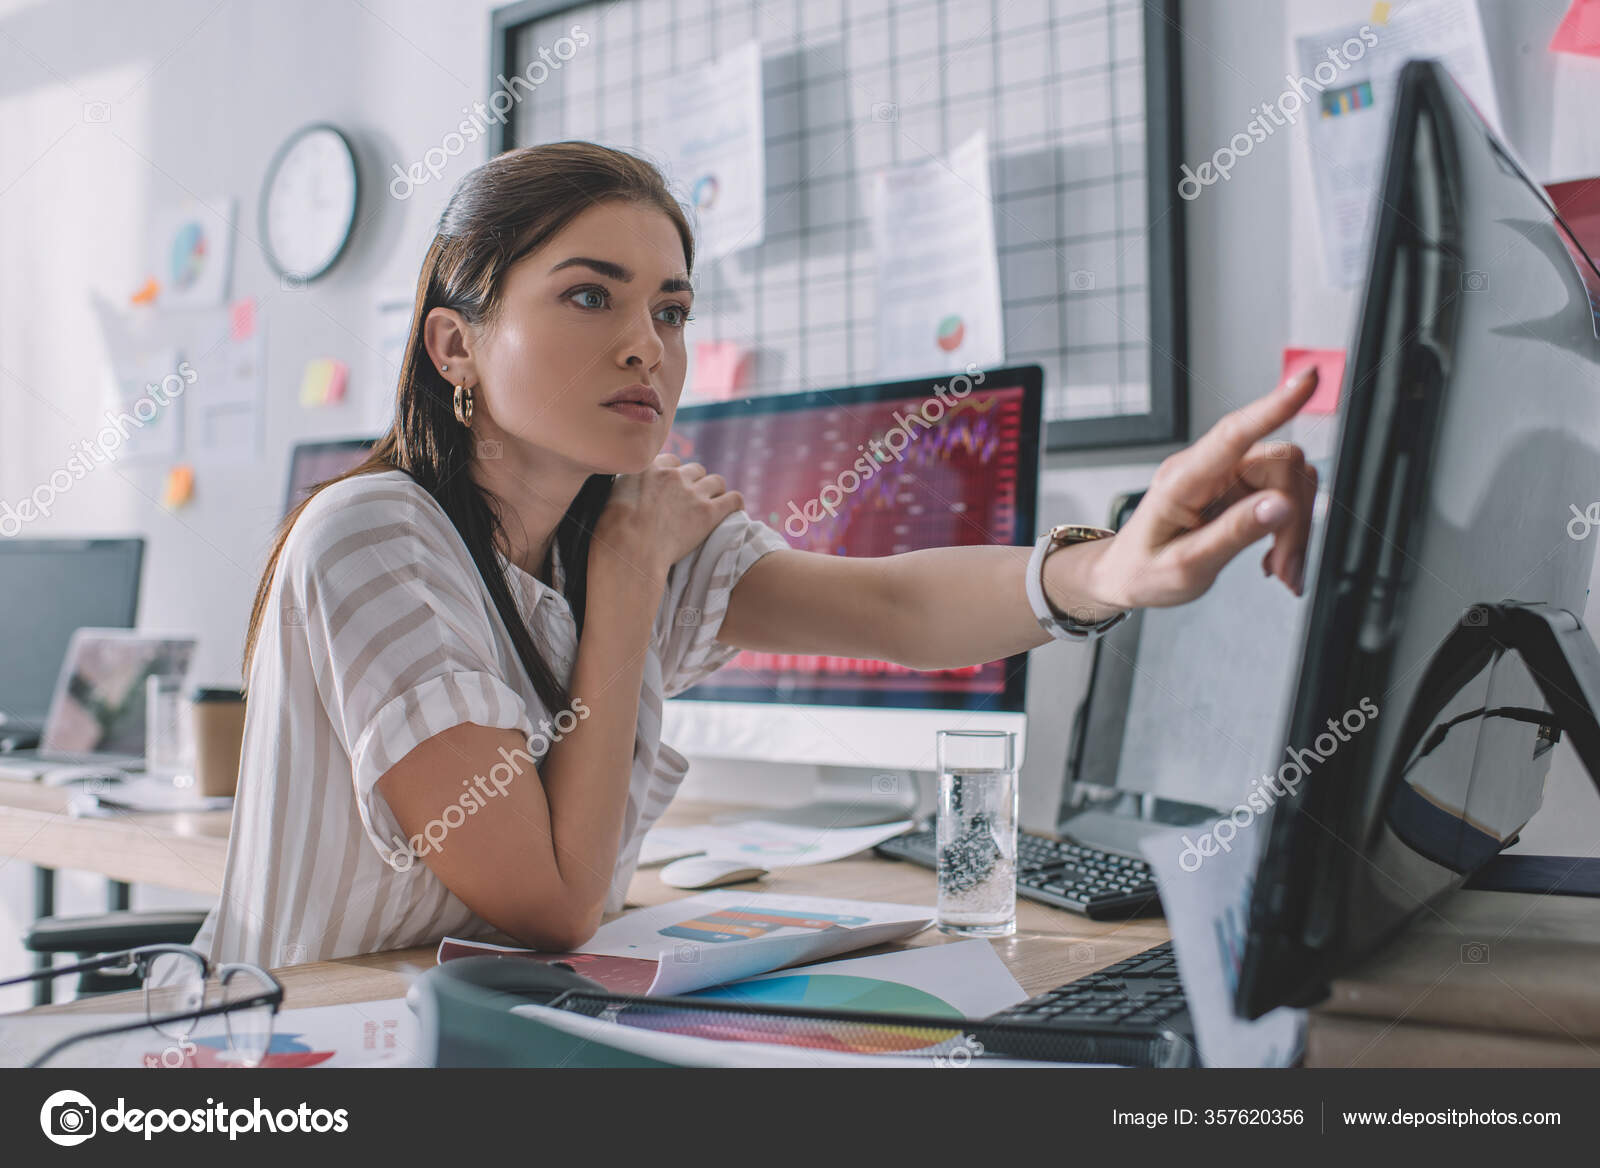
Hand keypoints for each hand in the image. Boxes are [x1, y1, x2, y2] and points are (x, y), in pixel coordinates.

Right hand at [592, 453, 746, 580]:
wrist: (628, 549)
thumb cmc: (612, 532)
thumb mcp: (609, 498)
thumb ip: (623, 487)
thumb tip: (623, 492)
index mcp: (649, 468)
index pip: (671, 462)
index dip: (674, 476)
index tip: (672, 489)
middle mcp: (673, 475)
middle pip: (695, 470)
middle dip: (695, 483)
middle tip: (691, 501)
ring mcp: (693, 493)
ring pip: (716, 481)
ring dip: (715, 492)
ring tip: (713, 505)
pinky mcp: (708, 513)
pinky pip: (734, 499)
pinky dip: (735, 503)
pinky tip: (734, 509)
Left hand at [1085, 367, 1320, 609]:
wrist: (1127, 575)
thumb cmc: (1144, 570)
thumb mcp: (1185, 566)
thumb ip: (1233, 533)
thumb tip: (1280, 506)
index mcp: (1182, 481)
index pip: (1233, 434)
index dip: (1274, 406)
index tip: (1307, 379)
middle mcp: (1208, 470)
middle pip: (1281, 464)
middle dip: (1295, 517)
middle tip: (1286, 566)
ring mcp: (1227, 478)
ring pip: (1290, 481)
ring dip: (1296, 528)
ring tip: (1280, 568)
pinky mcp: (1241, 490)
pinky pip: (1285, 496)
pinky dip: (1290, 530)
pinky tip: (1272, 557)